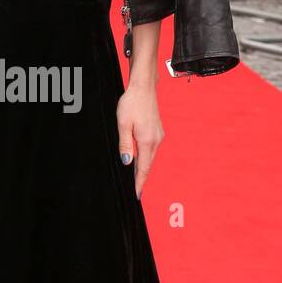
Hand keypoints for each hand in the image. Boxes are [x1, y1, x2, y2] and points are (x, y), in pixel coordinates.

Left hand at [117, 83, 163, 200]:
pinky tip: (138, 160)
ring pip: (149, 157)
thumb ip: (125, 145)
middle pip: (147, 164)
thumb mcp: (123, 125)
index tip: (136, 195)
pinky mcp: (157, 131)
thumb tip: (127, 162)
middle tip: (134, 191)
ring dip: (142, 167)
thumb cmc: (131, 103)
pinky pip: (150, 149)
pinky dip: (145, 157)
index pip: (143, 168)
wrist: (143, 88)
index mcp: (147, 141)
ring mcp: (158, 135)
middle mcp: (155, 140)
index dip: (139, 182)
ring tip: (134, 179)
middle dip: (140, 178)